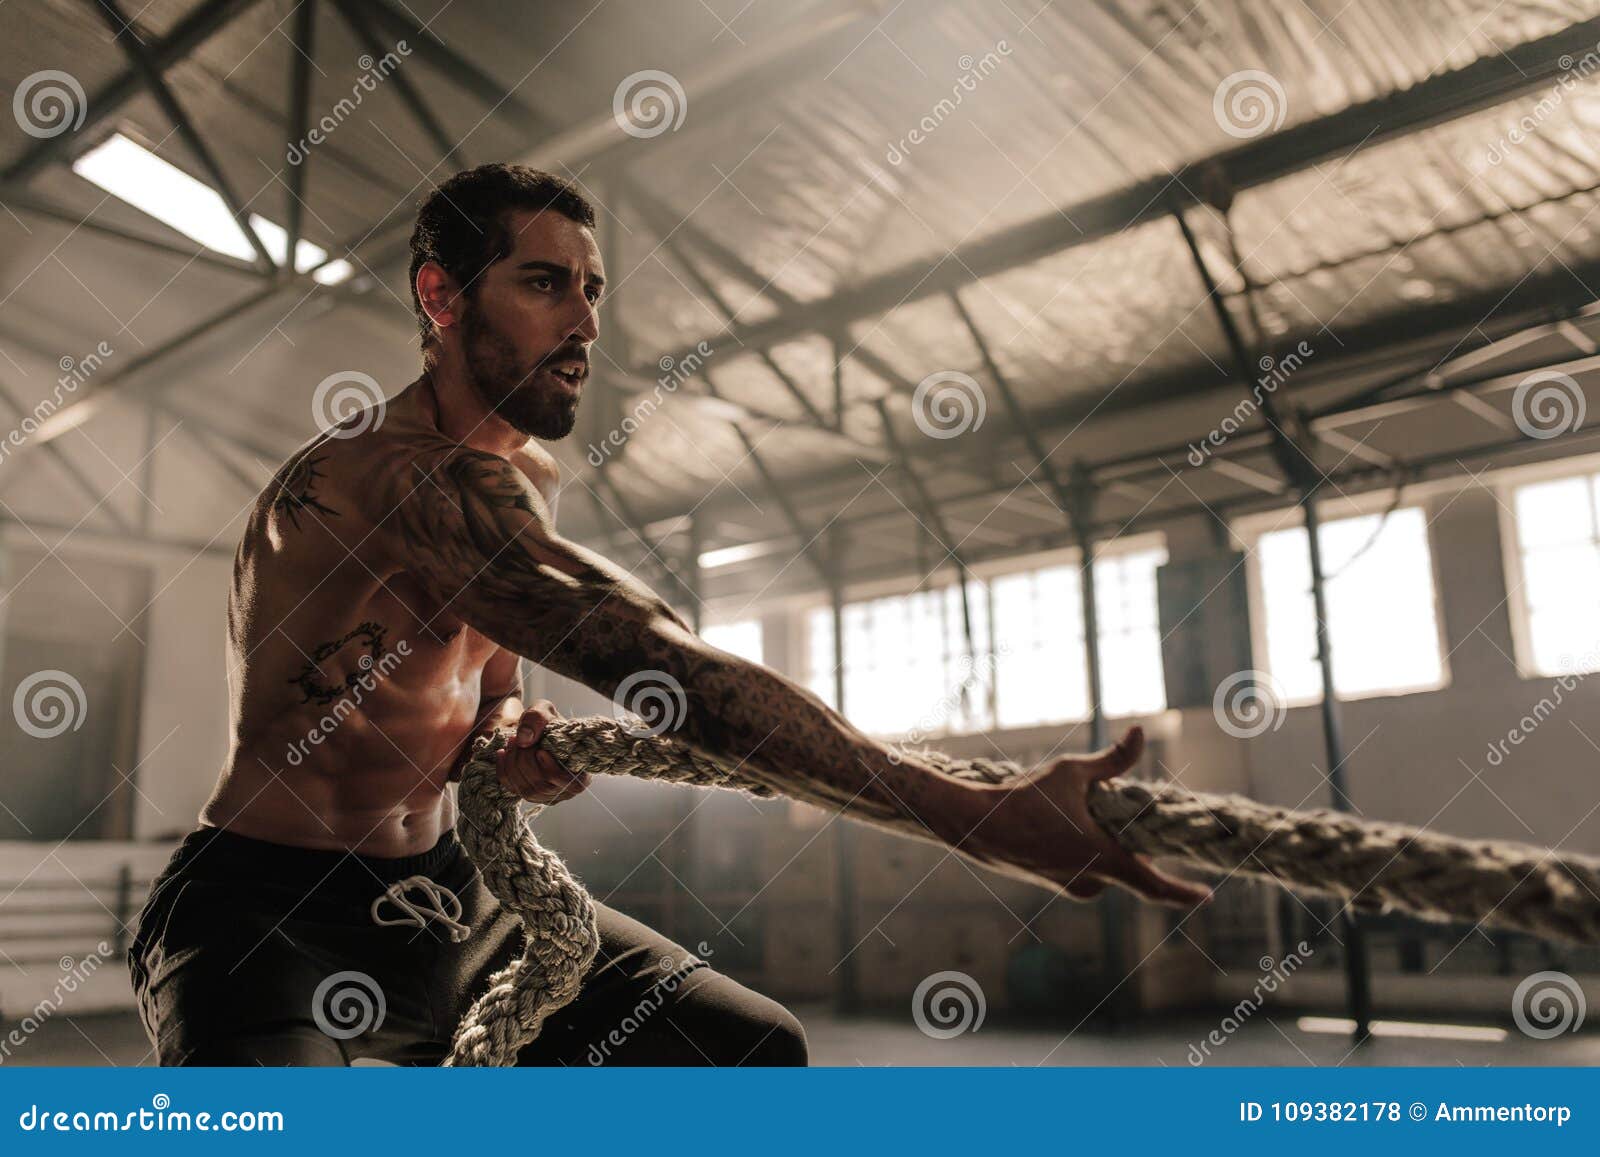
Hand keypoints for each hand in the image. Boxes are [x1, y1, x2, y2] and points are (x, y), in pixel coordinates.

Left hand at [494, 699, 590, 804]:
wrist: (539, 731)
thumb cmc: (548, 722)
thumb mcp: (545, 710)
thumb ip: (537, 719)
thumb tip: (524, 740)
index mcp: (581, 771)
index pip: (570, 783)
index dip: (552, 770)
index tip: (540, 751)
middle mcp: (566, 789)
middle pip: (542, 785)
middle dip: (525, 760)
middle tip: (518, 739)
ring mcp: (547, 795)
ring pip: (526, 789)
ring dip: (513, 763)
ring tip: (512, 742)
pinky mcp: (530, 794)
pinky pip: (512, 788)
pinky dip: (504, 770)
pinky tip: (503, 753)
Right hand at [954, 726, 1212, 908]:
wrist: (975, 825)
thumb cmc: (1023, 799)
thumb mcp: (1070, 773)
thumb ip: (1113, 759)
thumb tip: (1140, 732)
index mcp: (1101, 858)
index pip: (1154, 885)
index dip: (1184, 894)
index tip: (1207, 897)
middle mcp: (1090, 880)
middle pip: (1130, 864)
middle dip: (1131, 840)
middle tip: (1118, 808)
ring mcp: (1071, 885)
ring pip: (1106, 865)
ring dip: (1106, 843)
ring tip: (1080, 810)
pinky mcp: (1054, 882)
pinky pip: (1084, 868)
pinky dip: (1086, 849)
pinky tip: (1061, 823)